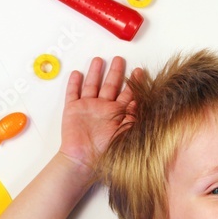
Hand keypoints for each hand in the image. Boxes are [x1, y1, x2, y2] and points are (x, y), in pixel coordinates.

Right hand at [59, 56, 137, 172]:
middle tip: (120, 59)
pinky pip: (73, 93)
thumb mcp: (125, 132)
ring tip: (98, 60)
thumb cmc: (105, 151)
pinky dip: (74, 83)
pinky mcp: (73, 110)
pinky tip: (77, 74)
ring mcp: (88, 108)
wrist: (83, 159)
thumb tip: (145, 102)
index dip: (134, 83)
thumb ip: (134, 116)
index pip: (128, 95)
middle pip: (110, 85)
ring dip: (95, 72)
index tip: (140, 71)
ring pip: (92, 85)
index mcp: (117, 114)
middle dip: (116, 72)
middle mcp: (103, 109)